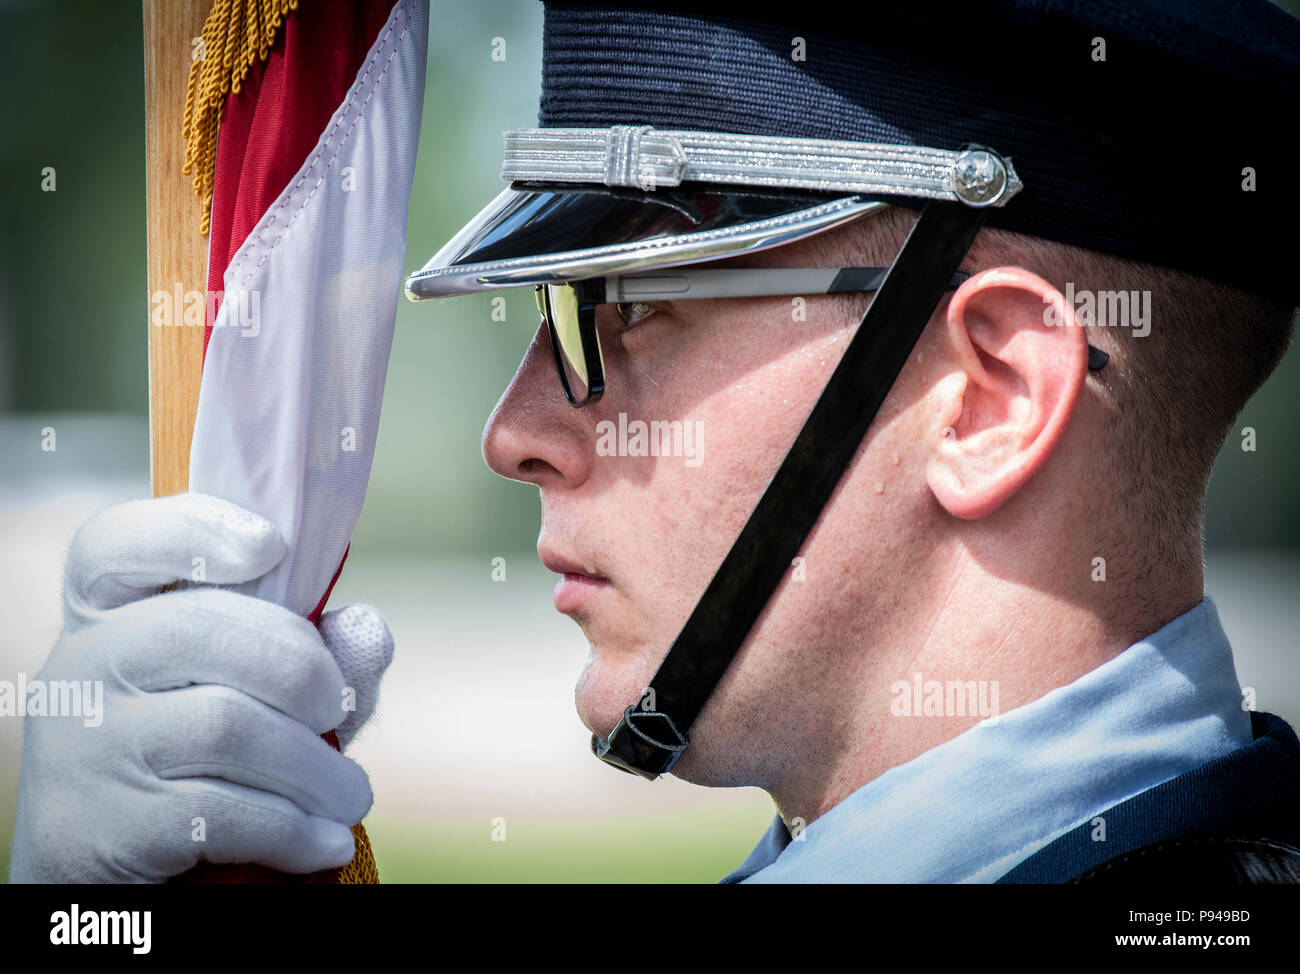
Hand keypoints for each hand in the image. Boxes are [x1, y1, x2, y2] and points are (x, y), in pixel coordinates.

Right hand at [8, 493, 391, 882]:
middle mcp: (83, 665)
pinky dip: (292, 829)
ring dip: (315, 767)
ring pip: (226, 726)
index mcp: (108, 613)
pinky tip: (327, 842)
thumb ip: (315, 653)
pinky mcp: (101, 823)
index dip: (193, 530)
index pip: (116, 544)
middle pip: (203, 632)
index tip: (271, 545)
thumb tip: (370, 630)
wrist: (105, 864)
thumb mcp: (253, 691)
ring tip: (351, 794)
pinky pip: (220, 812)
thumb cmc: (195, 754)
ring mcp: (84, 743)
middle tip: (338, 710)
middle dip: (303, 671)